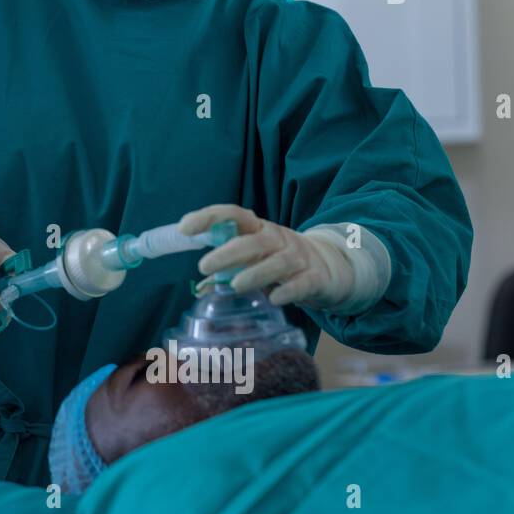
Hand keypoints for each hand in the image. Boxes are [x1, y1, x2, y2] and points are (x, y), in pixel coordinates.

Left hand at [179, 205, 354, 307]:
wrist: (329, 268)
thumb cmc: (279, 260)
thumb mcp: (254, 258)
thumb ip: (229, 268)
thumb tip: (201, 286)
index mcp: (258, 228)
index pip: (233, 215)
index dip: (209, 218)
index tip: (184, 228)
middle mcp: (278, 238)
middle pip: (253, 240)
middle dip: (228, 252)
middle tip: (203, 265)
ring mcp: (298, 257)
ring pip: (278, 262)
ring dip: (255, 272)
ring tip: (234, 285)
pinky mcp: (315, 278)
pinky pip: (302, 282)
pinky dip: (289, 290)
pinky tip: (275, 298)